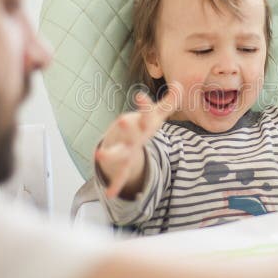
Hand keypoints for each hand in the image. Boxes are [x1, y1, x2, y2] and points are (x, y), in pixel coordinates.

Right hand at [94, 83, 180, 198]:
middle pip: (129, 131)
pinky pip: (120, 175)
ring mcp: (124, 149)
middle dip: (126, 126)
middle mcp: (130, 135)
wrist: (118, 139)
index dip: (144, 105)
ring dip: (110, 153)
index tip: (140, 96)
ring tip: (98, 154)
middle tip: (122, 120)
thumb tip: (179, 84)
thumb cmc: (141, 125)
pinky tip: (110, 194)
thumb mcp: (156, 115)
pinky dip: (116, 184)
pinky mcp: (123, 164)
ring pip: (118, 152)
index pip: (145, 112)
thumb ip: (169, 102)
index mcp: (140, 122)